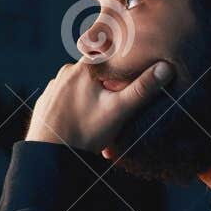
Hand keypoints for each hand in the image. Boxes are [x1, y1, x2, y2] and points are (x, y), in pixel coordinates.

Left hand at [26, 60, 172, 155]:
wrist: (50, 156)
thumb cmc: (85, 133)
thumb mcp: (119, 111)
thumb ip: (142, 89)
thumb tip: (166, 68)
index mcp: (84, 68)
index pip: (108, 54)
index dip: (120, 64)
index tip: (127, 77)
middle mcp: (64, 72)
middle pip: (93, 72)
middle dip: (105, 85)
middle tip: (113, 105)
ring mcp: (52, 88)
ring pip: (78, 86)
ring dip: (88, 96)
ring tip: (97, 117)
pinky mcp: (44, 102)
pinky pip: (64, 99)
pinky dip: (73, 107)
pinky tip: (80, 122)